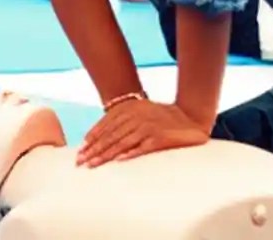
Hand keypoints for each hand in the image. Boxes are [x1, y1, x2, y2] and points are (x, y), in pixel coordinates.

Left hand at [77, 100, 208, 166]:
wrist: (192, 118)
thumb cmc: (163, 119)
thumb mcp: (140, 113)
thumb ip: (122, 122)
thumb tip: (96, 138)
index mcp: (129, 109)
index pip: (105, 126)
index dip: (91, 139)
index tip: (80, 152)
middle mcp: (136, 115)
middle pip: (110, 135)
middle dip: (94, 150)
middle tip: (80, 162)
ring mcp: (148, 125)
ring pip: (122, 142)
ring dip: (106, 155)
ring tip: (94, 164)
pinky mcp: (160, 137)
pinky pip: (142, 147)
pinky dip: (130, 153)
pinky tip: (119, 161)